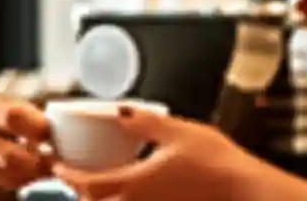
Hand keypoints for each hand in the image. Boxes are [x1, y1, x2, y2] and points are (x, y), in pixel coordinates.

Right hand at [0, 90, 52, 193]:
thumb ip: (20, 115)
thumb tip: (56, 135)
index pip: (15, 118)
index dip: (41, 130)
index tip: (55, 137)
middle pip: (14, 157)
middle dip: (40, 164)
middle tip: (54, 163)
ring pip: (7, 177)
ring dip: (29, 177)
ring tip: (37, 170)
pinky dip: (9, 183)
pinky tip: (13, 174)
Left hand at [54, 108, 247, 200]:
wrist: (249, 194)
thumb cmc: (218, 164)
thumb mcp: (177, 132)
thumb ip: (143, 123)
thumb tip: (116, 113)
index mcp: (135, 184)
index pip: (86, 186)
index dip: (66, 176)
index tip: (57, 166)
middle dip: (80, 193)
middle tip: (73, 175)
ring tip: (97, 186)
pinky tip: (131, 193)